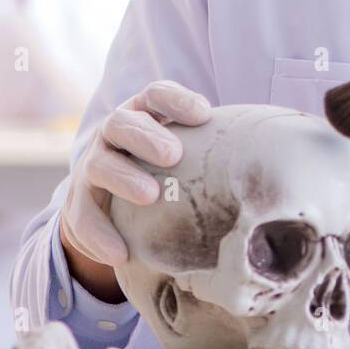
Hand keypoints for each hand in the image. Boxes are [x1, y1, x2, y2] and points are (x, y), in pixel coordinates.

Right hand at [60, 81, 211, 268]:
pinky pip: (81, 218)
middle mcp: (114, 135)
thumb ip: (216, 148)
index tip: (204, 113)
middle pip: (122, 124)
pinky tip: (120, 254)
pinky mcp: (78, 202)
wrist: (115, 202)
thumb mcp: (189, 152)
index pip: (155, 95)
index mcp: (143, 114)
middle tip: (173, 155)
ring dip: (124, 179)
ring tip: (151, 195)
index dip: (176, 100)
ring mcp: (92, 166)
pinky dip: (99, 235)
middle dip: (146, 137)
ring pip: (99, 165)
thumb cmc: (168, 170)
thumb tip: (271, 155)